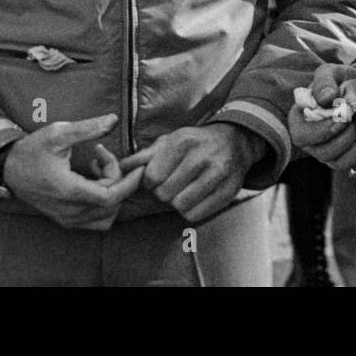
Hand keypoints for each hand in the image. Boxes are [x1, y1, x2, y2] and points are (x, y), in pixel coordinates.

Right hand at [2, 113, 145, 230]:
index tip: (137, 166)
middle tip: (103, 154)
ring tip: (99, 167)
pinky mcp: (67, 221)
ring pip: (107, 216)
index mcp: (69, 191)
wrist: (9, 169)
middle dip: (118, 179)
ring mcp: (68, 219)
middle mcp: (69, 211)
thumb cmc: (33, 150)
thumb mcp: (58, 133)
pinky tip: (93, 179)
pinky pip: (96, 220)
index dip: (129, 183)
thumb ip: (87, 128)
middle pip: (112, 204)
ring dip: (112, 192)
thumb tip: (113, 119)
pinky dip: (104, 203)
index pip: (111, 197)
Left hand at [117, 122, 266, 223]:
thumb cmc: (196, 143)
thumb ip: (144, 155)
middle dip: (164, 192)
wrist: (235, 141)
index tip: (158, 178)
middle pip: (165, 193)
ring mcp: (217, 174)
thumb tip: (119, 166)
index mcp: (183, 141)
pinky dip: (191, 211)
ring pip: (181, 206)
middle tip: (172, 184)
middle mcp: (201, 157)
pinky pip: (197, 215)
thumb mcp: (170, 140)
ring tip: (184, 191)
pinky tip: (195, 198)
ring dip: (178, 202)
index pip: (153, 176)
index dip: (150, 182)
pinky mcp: (228, 191)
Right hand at [288, 63, 355, 174]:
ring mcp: (332, 156)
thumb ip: (323, 82)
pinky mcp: (351, 161)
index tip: (342, 116)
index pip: (302, 137)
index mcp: (300, 123)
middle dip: (346, 135)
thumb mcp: (328, 74)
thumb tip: (326, 98)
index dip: (322, 130)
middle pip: (324, 153)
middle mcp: (313, 144)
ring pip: (343, 163)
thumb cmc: (338, 83)